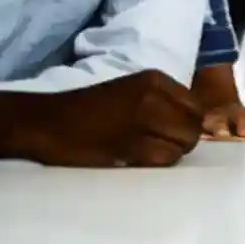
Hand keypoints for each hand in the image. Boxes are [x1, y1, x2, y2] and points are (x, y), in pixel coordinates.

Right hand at [15, 70, 202, 166]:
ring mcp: (142, 119)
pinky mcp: (131, 144)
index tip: (172, 133)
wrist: (47, 122)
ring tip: (145, 153)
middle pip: (194, 127)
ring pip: (183, 145)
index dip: (189, 124)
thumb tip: (195, 124)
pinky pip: (164, 158)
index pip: (197, 106)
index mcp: (154, 79)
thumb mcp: (131, 92)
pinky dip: (156, 164)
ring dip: (170, 154)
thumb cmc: (89, 110)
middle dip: (182, 141)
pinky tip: (135, 160)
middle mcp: (153, 95)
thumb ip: (163, 102)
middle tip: (159, 146)